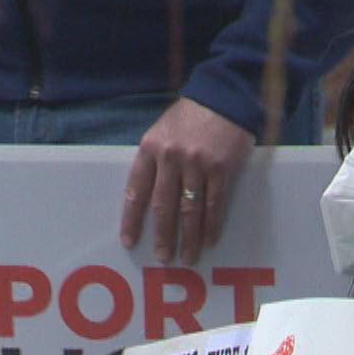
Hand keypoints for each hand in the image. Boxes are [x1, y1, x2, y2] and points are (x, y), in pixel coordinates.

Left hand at [118, 98, 254, 264]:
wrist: (224, 97)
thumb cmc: (190, 117)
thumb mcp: (162, 131)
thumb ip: (154, 160)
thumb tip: (145, 199)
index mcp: (151, 148)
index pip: (136, 190)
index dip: (132, 219)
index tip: (129, 241)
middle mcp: (171, 157)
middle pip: (163, 206)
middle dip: (162, 236)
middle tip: (163, 258)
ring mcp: (197, 163)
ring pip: (189, 210)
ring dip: (188, 238)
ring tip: (188, 257)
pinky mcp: (221, 168)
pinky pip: (214, 203)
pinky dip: (211, 225)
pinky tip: (209, 240)